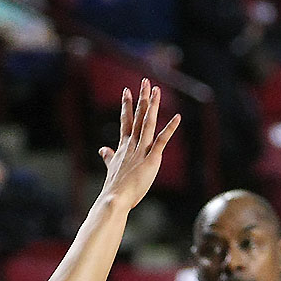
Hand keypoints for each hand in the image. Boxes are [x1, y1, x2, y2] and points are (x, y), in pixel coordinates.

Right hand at [98, 80, 179, 209]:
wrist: (115, 198)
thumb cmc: (114, 187)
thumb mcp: (111, 168)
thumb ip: (108, 156)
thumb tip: (103, 149)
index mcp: (123, 146)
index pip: (126, 121)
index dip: (127, 105)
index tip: (127, 90)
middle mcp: (132, 144)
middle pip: (137, 116)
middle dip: (141, 98)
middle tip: (145, 81)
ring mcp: (141, 150)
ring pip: (147, 123)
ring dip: (152, 106)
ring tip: (156, 90)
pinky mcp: (152, 159)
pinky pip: (162, 140)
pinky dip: (169, 128)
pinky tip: (177, 117)